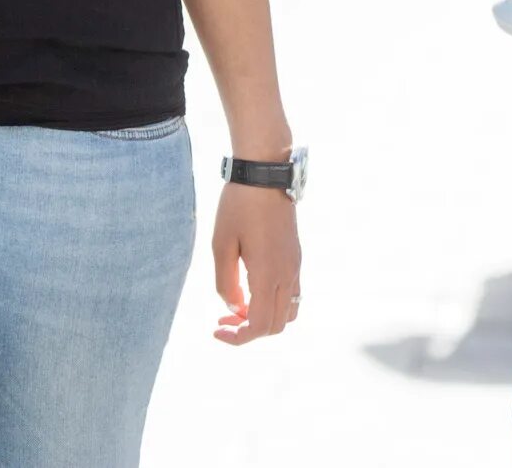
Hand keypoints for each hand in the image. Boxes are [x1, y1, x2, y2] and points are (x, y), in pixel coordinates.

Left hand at [211, 184, 302, 345]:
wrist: (266, 173)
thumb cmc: (238, 206)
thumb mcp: (221, 245)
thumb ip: (225, 283)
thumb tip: (233, 307)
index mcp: (268, 275)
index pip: (259, 325)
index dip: (238, 338)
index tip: (216, 330)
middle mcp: (288, 274)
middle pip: (276, 325)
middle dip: (249, 331)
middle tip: (222, 320)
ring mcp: (295, 265)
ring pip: (288, 312)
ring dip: (264, 318)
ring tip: (238, 307)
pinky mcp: (296, 256)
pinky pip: (291, 295)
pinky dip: (272, 304)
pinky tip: (251, 290)